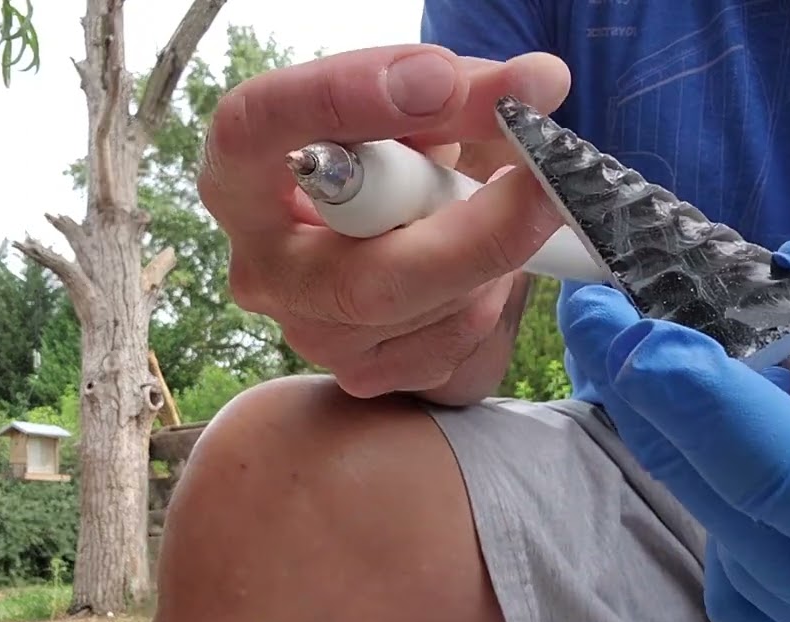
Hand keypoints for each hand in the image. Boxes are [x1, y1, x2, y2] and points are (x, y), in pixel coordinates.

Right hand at [200, 45, 569, 401]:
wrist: (399, 237)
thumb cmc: (396, 159)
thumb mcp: (416, 110)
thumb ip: (465, 93)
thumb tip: (536, 85)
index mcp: (242, 174)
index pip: (258, 132)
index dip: (341, 101)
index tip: (438, 79)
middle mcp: (262, 266)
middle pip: (362, 277)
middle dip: (474, 236)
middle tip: (547, 188)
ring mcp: (308, 332)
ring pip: (423, 311)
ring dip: (489, 259)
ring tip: (496, 211)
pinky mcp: (360, 374)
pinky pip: (450, 343)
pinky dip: (488, 297)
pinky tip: (478, 266)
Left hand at [560, 190, 789, 621]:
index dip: (730, 424)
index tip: (648, 342)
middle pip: (754, 531)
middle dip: (660, 416)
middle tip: (594, 317)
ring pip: (735, 560)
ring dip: (681, 456)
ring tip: (650, 360)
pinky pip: (744, 588)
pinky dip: (716, 507)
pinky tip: (717, 439)